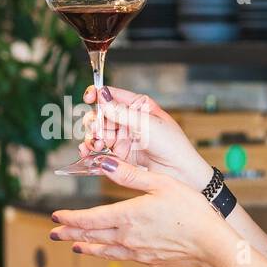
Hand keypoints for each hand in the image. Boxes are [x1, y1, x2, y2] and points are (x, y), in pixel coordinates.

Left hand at [50, 154, 236, 266]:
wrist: (212, 244)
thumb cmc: (191, 210)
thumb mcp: (161, 183)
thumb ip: (130, 175)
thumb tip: (104, 164)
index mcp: (128, 216)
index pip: (89, 219)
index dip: (70, 218)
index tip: (55, 216)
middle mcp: (127, 237)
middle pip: (91, 236)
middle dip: (70, 234)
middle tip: (54, 233)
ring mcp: (137, 252)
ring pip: (103, 250)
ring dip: (85, 247)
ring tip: (73, 246)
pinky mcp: (148, 260)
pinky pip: (120, 257)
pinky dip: (106, 254)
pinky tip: (105, 252)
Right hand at [79, 85, 213, 189]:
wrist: (179, 172)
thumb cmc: (172, 144)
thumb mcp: (146, 124)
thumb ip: (121, 112)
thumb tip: (102, 98)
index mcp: (139, 106)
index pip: (113, 95)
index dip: (98, 94)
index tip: (88, 98)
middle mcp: (129, 120)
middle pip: (101, 114)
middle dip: (94, 120)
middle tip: (96, 129)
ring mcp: (124, 137)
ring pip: (98, 132)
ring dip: (92, 136)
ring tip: (96, 144)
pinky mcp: (120, 154)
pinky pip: (100, 149)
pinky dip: (91, 150)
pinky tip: (87, 152)